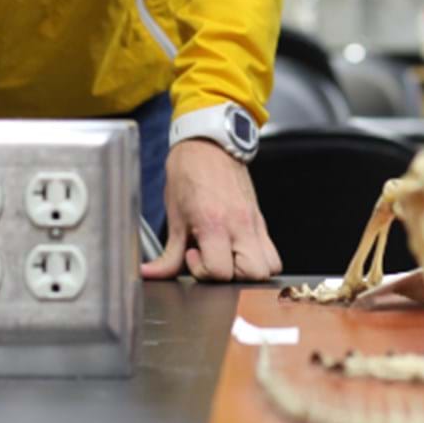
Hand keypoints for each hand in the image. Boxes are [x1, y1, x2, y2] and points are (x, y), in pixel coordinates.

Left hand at [143, 138, 281, 281]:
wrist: (208, 145)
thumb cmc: (189, 174)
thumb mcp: (174, 217)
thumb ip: (168, 255)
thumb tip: (152, 274)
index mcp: (214, 223)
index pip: (220, 272)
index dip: (203, 271)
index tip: (193, 254)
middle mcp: (240, 224)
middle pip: (254, 274)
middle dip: (232, 277)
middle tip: (213, 259)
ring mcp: (255, 222)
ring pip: (270, 267)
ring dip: (250, 271)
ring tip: (228, 257)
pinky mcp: (261, 219)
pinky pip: (272, 252)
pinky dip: (259, 259)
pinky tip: (237, 249)